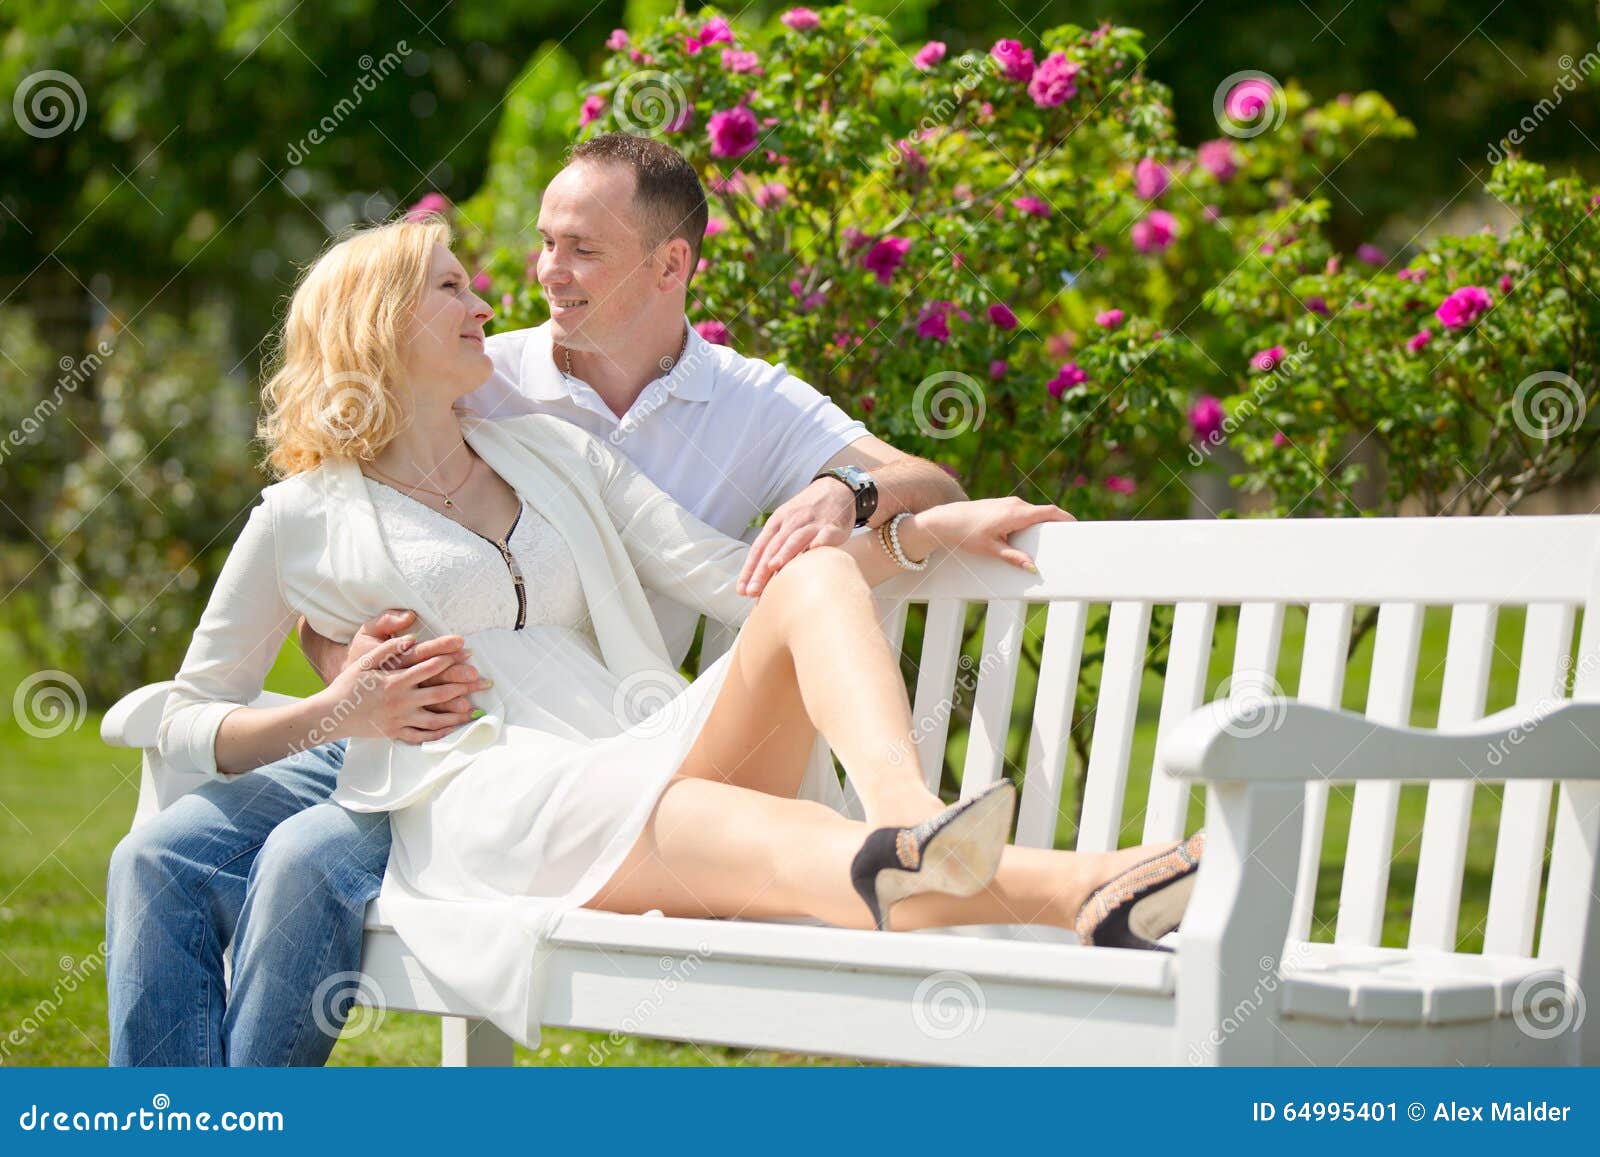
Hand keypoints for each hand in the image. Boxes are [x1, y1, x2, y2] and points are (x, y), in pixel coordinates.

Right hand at [319, 633, 486, 744]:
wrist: (332, 714)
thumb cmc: (348, 685)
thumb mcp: (365, 662)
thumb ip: (388, 649)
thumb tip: (410, 638)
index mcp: (396, 681)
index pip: (428, 668)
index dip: (448, 659)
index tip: (465, 653)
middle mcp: (401, 701)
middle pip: (439, 693)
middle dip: (462, 686)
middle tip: (479, 681)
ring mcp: (399, 719)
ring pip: (434, 719)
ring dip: (455, 714)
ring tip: (472, 710)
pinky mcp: (395, 732)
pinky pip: (421, 736)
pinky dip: (437, 734)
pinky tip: (451, 730)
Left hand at [737, 477, 854, 595]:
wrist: (836, 489)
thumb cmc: (807, 513)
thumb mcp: (786, 522)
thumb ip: (775, 545)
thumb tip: (760, 577)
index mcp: (777, 522)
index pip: (759, 547)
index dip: (750, 569)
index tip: (742, 589)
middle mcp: (791, 521)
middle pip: (773, 546)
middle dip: (761, 569)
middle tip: (753, 590)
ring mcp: (812, 523)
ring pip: (795, 538)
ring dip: (784, 553)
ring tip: (774, 568)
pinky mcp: (832, 526)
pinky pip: (825, 534)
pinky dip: (819, 542)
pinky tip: (814, 551)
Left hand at [912, 497, 1075, 571]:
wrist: (946, 520)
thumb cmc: (967, 533)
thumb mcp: (991, 549)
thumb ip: (1014, 558)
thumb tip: (1033, 568)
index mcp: (1016, 513)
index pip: (1048, 512)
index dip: (1065, 518)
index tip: (1077, 526)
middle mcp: (1015, 504)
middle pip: (1044, 512)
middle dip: (1057, 524)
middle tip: (1068, 539)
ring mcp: (1009, 503)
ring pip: (1034, 512)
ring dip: (1043, 524)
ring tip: (1052, 540)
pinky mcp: (1004, 505)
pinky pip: (1025, 513)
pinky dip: (1032, 522)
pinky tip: (1032, 536)